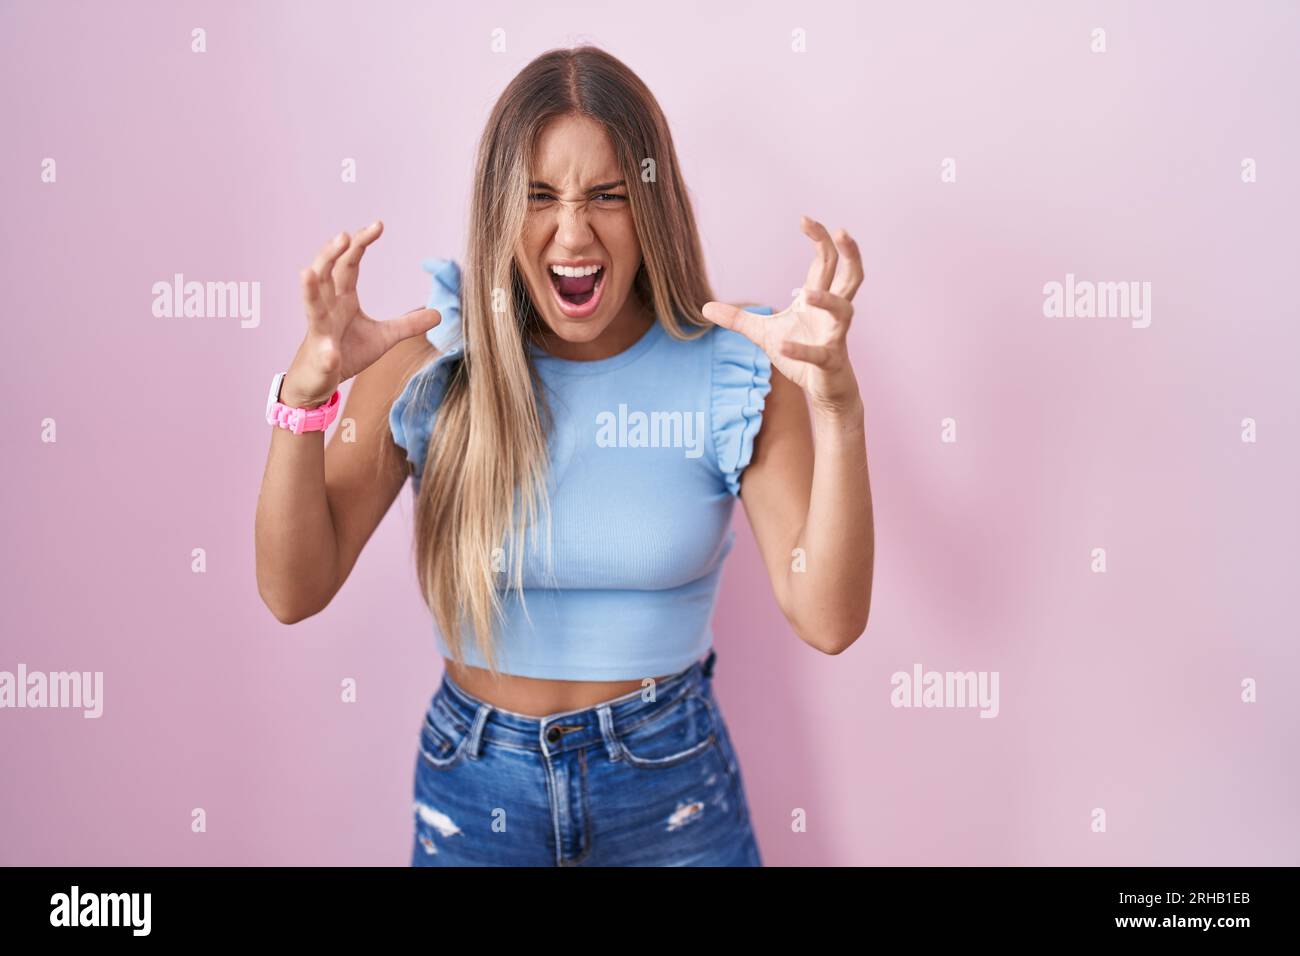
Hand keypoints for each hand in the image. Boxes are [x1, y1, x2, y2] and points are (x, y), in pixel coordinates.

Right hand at [280, 221, 441, 407]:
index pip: (349, 263)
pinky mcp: (320, 358)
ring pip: (311, 306)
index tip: (378, 224)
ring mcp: (320, 331)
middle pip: (325, 273)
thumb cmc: (346, 352)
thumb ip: (408, 324)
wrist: (318, 381)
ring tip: (308, 273)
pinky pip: (324, 354)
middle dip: (331, 254)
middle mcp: (327, 308)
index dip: (361, 243)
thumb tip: (439, 313)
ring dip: (309, 290)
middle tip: (344, 235)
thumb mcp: (384, 337)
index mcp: (342, 297)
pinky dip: (328, 353)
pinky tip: (331, 353)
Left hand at [701, 215, 863, 415]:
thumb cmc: (801, 356)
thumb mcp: (764, 334)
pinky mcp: (829, 361)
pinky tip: (782, 345)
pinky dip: (800, 349)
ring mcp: (834, 335)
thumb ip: (738, 319)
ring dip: (828, 300)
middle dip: (848, 252)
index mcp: (819, 299)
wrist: (824, 390)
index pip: (825, 262)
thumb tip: (704, 307)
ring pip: (844, 310)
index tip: (803, 219)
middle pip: (850, 275)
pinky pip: (819, 353)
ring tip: (806, 294)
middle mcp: (832, 313)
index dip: (820, 239)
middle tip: (842, 230)